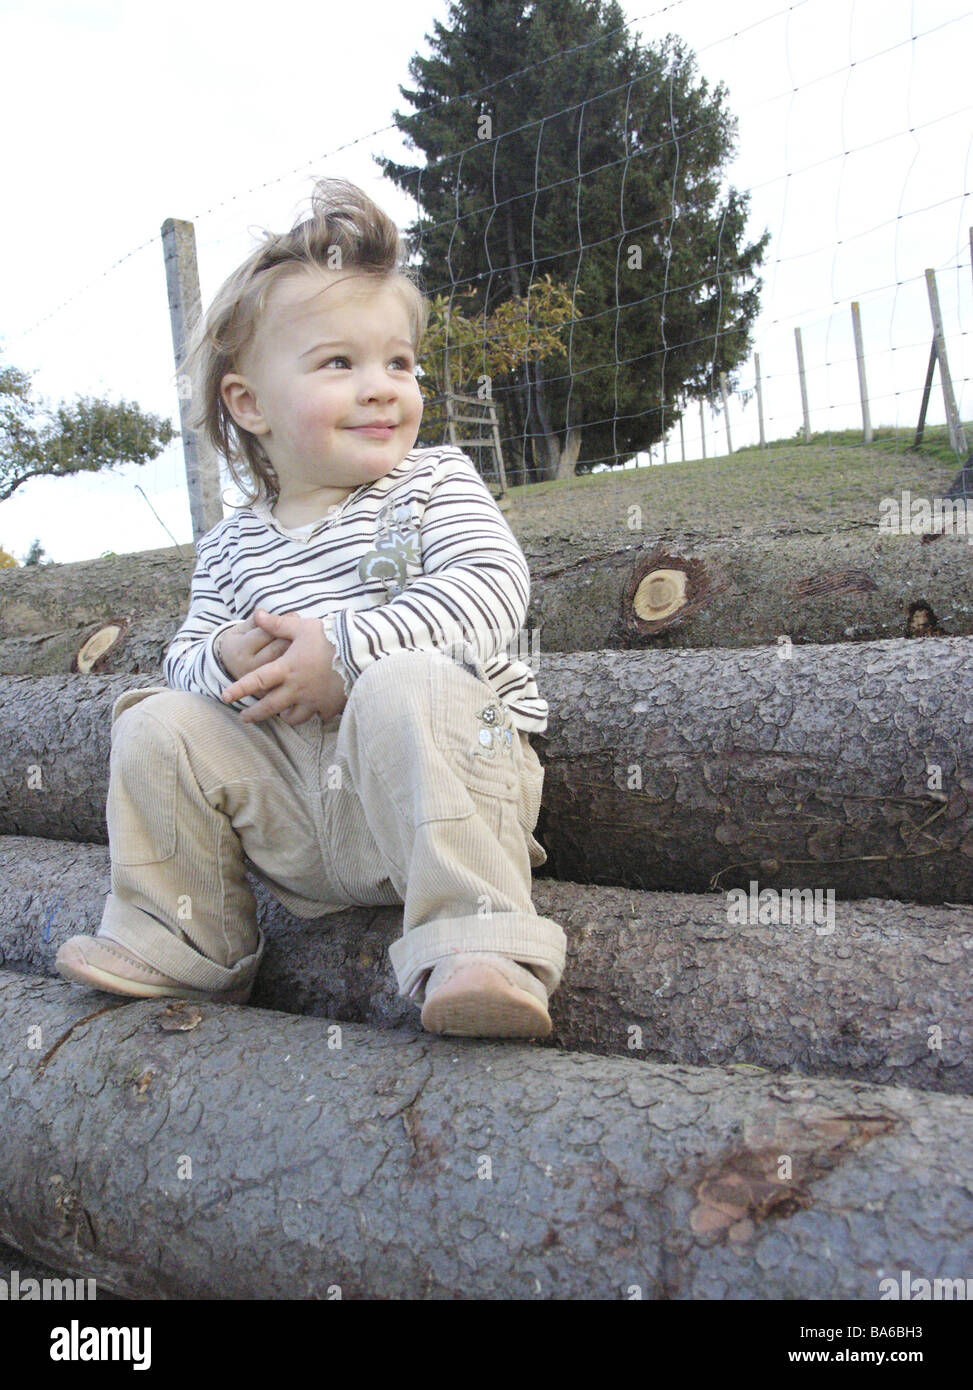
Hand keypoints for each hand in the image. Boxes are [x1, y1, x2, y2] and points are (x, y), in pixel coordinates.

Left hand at [220, 609, 348, 725]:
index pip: (256, 680)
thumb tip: (257, 615)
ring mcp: (312, 700)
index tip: (225, 696)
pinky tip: (314, 710)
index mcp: (287, 668)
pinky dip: (314, 714)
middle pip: (269, 707)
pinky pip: (317, 716)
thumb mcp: (302, 626)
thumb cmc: (331, 638)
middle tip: (244, 718)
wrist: (360, 654)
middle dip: (254, 714)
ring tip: (283, 713)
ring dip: (285, 716)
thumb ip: (278, 624)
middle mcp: (296, 688)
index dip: (239, 689)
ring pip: (292, 717)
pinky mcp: (328, 706)